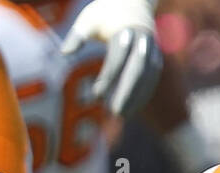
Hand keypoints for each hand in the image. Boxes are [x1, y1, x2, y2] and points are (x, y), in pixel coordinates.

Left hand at [61, 0, 162, 117]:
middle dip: (126, 92)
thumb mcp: (88, 19)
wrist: (133, 0)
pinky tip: (133, 107)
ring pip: (148, 76)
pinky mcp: (155, 54)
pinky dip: (144, 92)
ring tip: (123, 115)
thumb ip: (77, 36)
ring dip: (138, 96)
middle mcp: (141, 39)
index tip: (96, 95)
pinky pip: (153, 77)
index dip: (108, 78)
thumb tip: (63, 53)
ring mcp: (151, 47)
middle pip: (136, 69)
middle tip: (114, 112)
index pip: (117, 58)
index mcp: (124, 30)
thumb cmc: (105, 12)